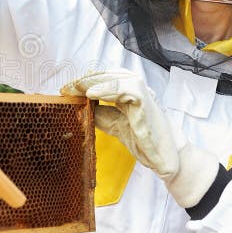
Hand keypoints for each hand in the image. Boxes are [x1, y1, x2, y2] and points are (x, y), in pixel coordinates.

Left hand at [61, 70, 218, 207]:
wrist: (166, 157)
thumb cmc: (143, 140)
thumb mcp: (114, 123)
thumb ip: (99, 113)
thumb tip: (77, 105)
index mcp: (127, 89)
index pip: (103, 77)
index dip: (83, 81)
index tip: (65, 89)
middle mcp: (135, 86)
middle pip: (107, 74)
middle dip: (84, 80)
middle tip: (66, 88)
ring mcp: (142, 92)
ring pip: (116, 77)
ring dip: (93, 82)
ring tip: (76, 88)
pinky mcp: (146, 102)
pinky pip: (127, 89)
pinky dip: (108, 89)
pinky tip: (92, 94)